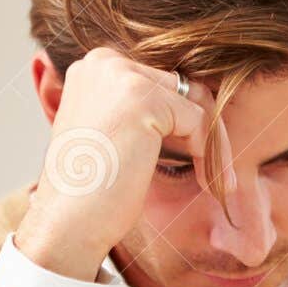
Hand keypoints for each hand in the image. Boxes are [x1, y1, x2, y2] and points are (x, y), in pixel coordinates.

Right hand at [15, 47, 229, 280]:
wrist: (68, 224)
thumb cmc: (94, 192)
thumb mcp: (119, 136)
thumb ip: (147, 113)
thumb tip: (197, 101)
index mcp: (96, 68)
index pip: (164, 84)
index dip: (186, 125)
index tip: (199, 161)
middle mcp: (104, 62)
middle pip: (183, 88)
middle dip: (205, 133)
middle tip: (216, 174)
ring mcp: (120, 76)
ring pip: (197, 102)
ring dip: (213, 145)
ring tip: (220, 183)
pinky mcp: (141, 98)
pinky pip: (199, 121)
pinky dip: (210, 154)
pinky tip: (208, 183)